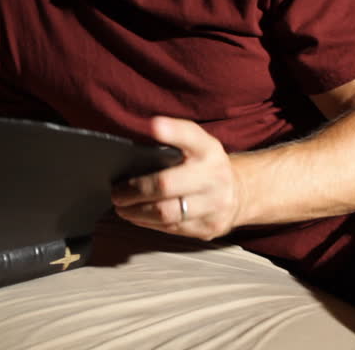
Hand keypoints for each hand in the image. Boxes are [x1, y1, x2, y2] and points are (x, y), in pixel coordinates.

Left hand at [111, 116, 244, 240]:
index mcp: (208, 149)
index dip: (172, 131)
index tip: (153, 125)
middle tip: (116, 193)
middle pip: (166, 184)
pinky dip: (148, 222)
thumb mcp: (197, 146)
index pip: (190, 136)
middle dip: (134, 190)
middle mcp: (215, 175)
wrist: (238, 194)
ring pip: (165, 213)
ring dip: (136, 211)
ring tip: (122, 207)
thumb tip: (130, 153)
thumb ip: (174, 143)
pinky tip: (138, 217)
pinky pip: (170, 228)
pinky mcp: (208, 227)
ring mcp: (214, 204)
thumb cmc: (204, 166)